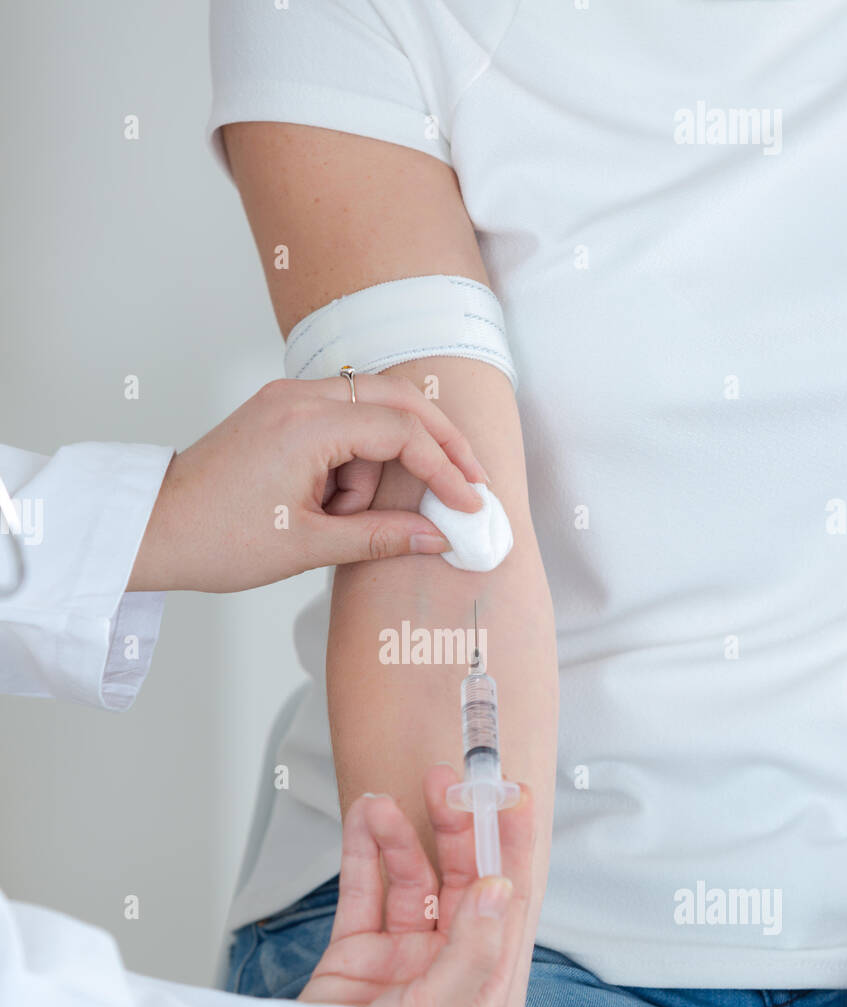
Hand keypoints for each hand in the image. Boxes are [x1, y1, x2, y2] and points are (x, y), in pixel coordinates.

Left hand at [129, 374, 483, 591]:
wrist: (154, 529)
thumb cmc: (216, 538)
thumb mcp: (308, 545)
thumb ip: (380, 537)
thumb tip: (436, 536)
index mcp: (307, 425)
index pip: (403, 432)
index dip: (445, 468)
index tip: (469, 503)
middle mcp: (299, 398)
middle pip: (398, 399)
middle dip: (438, 442)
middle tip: (467, 483)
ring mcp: (287, 400)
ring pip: (371, 412)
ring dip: (378, 464)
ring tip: (340, 519)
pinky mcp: (280, 413)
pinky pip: (342, 422)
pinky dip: (355, 458)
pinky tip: (333, 502)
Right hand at [300, 766, 533, 1006]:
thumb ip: (470, 949)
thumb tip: (500, 887)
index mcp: (484, 979)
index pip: (508, 899)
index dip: (513, 845)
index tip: (513, 795)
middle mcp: (447, 961)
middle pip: (459, 877)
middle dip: (455, 827)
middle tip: (446, 782)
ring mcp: (400, 955)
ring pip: (407, 877)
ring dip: (399, 835)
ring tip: (382, 805)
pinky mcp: (354, 952)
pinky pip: (361, 889)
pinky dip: (361, 851)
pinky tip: (363, 818)